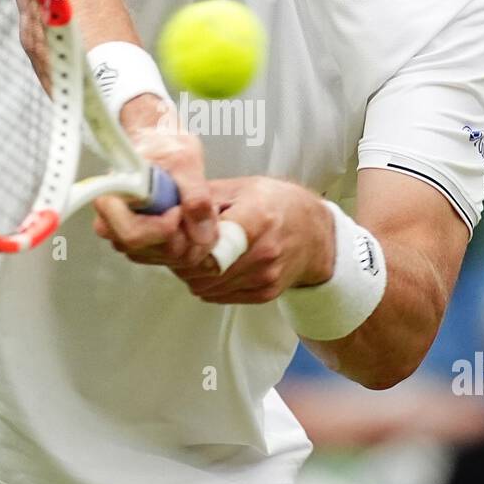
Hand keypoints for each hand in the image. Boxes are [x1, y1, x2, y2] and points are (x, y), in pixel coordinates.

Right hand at [92, 95, 218, 269]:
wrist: (162, 142)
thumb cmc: (165, 144)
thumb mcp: (186, 161)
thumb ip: (195, 196)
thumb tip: (202, 234)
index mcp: (112, 197)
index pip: (133, 233)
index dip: (162, 228)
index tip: (179, 209)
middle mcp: (112, 221)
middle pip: (146, 250)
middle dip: (181, 238)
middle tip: (201, 215)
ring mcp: (126, 234)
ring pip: (158, 257)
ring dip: (188, 243)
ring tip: (201, 216)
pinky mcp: (144, 242)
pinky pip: (167, 257)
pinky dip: (188, 246)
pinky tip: (197, 225)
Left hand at [170, 176, 333, 304]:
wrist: (315, 232)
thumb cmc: (278, 204)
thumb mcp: (241, 187)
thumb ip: (203, 198)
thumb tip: (169, 206)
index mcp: (257, 217)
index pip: (207, 245)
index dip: (183, 244)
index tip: (177, 236)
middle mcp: (264, 250)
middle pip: (201, 269)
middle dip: (181, 259)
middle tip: (179, 245)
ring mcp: (265, 276)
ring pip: (204, 286)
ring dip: (191, 273)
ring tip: (196, 253)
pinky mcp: (264, 293)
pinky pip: (217, 296)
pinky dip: (206, 283)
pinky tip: (211, 265)